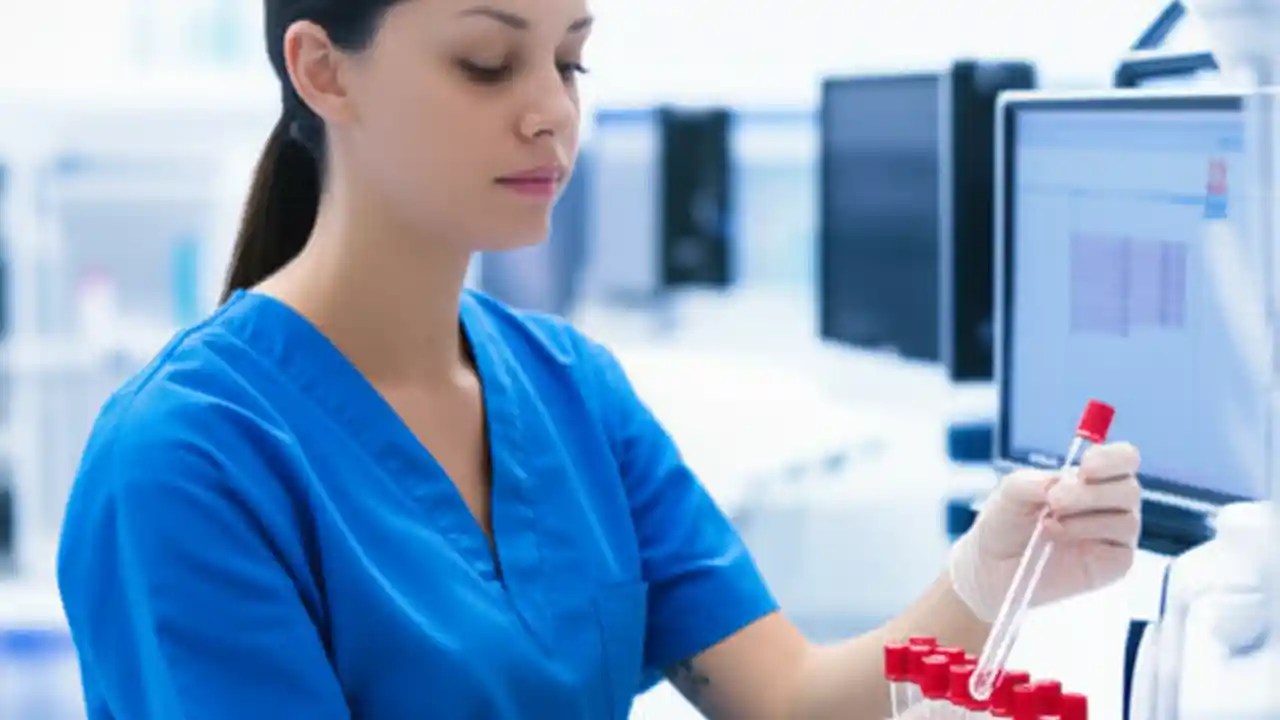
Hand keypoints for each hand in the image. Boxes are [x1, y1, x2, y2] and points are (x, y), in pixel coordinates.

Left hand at [948, 443, 1142, 621]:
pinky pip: (1121, 548)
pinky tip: (1057, 535)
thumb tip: (1060, 481)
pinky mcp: (1113, 564)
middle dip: (1091, 492)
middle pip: (1129, 488)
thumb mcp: (1009, 492)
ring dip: (1086, 515)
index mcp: (1091, 479)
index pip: (1123, 460)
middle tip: (1054, 499)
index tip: (1085, 466)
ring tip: (1047, 522)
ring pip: (1127, 518)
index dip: (1112, 459)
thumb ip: (1033, 480)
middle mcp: (1108, 504)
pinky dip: (1088, 536)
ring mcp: (1113, 535)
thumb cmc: (1005, 523)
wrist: (990, 566)